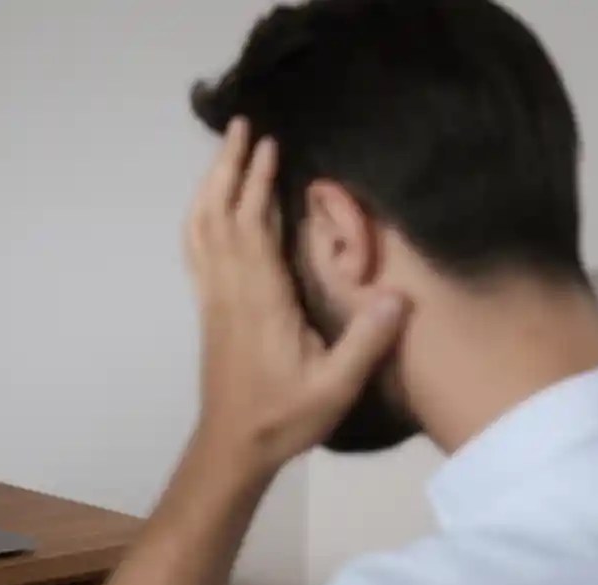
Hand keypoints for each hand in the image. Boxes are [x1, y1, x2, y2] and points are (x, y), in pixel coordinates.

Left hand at [185, 118, 406, 473]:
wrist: (232, 445)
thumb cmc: (285, 417)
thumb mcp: (335, 387)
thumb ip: (366, 342)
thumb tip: (400, 295)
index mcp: (260, 299)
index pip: (252, 227)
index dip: (256, 183)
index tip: (267, 144)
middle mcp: (230, 289)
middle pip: (220, 216)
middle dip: (229, 168)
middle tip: (240, 126)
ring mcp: (214, 297)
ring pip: (201, 229)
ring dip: (210, 186)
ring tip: (224, 152)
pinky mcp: (208, 308)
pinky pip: (197, 250)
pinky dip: (200, 218)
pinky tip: (209, 206)